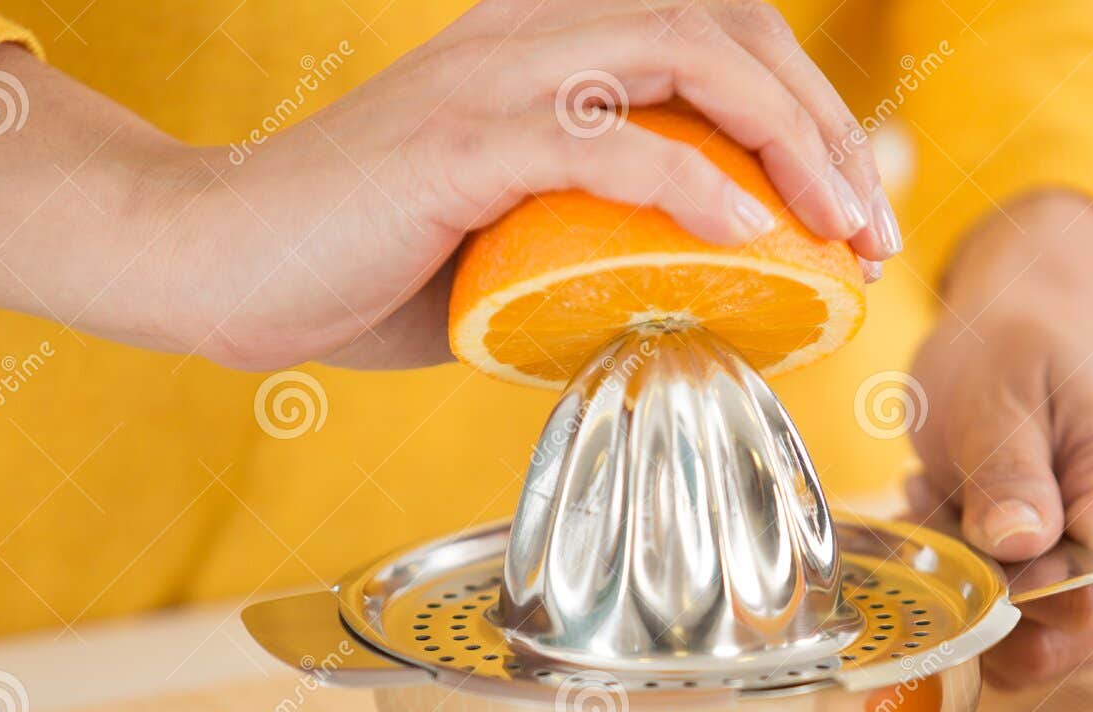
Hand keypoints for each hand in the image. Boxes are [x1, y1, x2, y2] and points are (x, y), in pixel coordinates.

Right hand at [0, 0, 900, 369]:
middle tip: (874, 229)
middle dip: (823, 124)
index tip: (855, 212)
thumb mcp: (512, 246)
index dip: (805, 107)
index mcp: (549, 50)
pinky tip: (744, 233)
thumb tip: (688, 302)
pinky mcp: (458, 145)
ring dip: (783, 141)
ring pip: (680, 57)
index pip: (714, 33)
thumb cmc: (364, 264)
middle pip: (724, 28)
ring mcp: (493, 80)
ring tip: (839, 230)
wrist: (219, 263)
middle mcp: (530, 37)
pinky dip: (685, 183)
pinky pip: (597, 143)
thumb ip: (596, 245)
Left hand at [907, 191, 1092, 688]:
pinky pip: (1026, 641)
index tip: (963, 536)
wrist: (1011, 340)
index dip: (1017, 585)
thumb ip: (1006, 471)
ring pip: (1043, 649)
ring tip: (945, 513)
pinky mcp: (1080, 591)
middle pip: (1071, 631)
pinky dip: (975, 604)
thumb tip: (1020, 546)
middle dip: (985, 589)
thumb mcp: (994, 395)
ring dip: (973, 598)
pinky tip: (955, 535)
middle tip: (938, 509)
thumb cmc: (1005, 352)